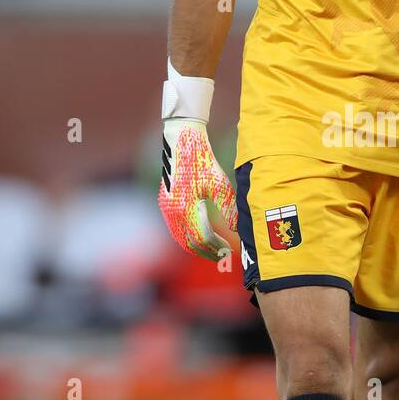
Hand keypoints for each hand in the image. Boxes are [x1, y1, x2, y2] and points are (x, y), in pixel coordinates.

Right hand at [158, 119, 237, 259]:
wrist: (183, 143)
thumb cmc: (204, 162)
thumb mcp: (221, 185)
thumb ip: (228, 210)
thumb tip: (234, 230)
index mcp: (187, 208)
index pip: (203, 239)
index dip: (217, 247)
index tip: (229, 250)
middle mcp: (173, 212)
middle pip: (190, 243)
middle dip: (206, 252)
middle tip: (222, 257)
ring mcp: (166, 209)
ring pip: (180, 238)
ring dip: (196, 247)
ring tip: (214, 250)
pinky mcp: (164, 204)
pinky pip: (175, 229)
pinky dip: (187, 237)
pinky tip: (202, 237)